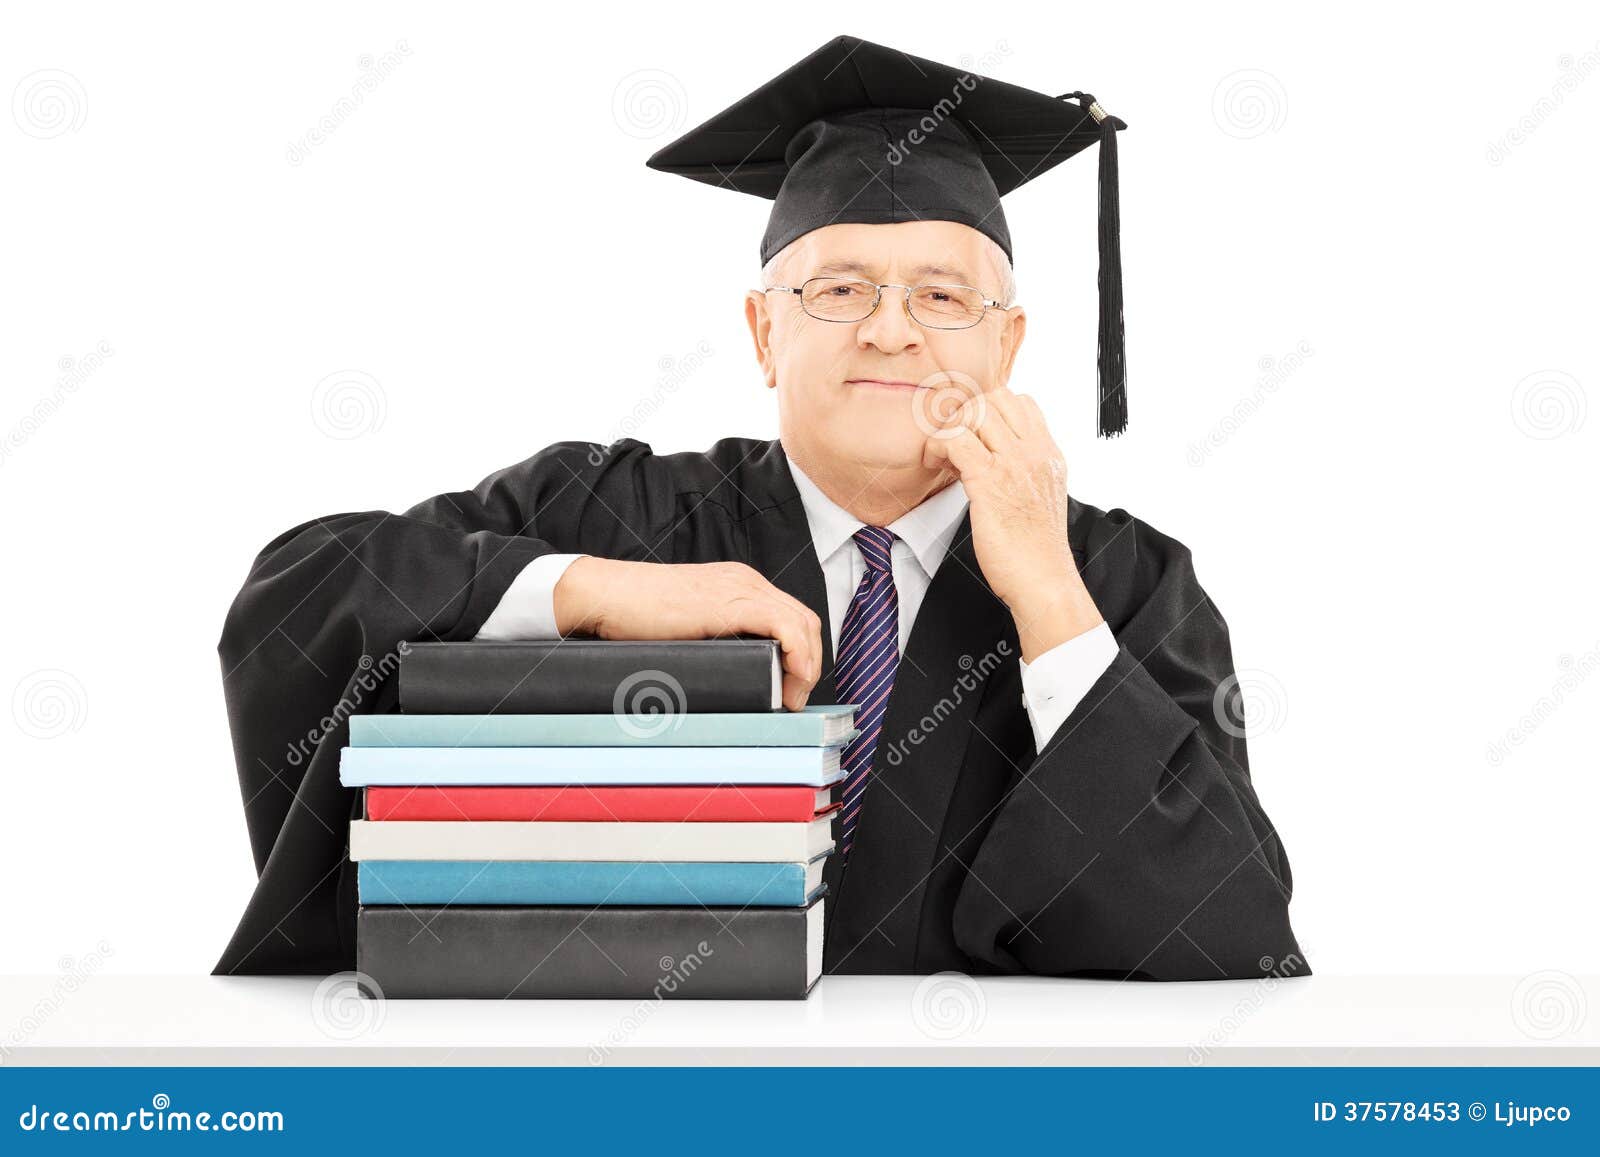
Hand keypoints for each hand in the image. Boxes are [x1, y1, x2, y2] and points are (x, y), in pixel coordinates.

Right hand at [553, 557, 822, 710]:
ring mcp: (741, 588)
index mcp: (737, 584)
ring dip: (807, 665)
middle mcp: (745, 581)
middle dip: (810, 662)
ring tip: (791, 698)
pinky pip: (785, 627)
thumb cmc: (633, 615)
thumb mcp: (686, 627)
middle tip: (794, 698)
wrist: (605, 594)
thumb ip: (711, 642)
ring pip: (801, 623)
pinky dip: (799, 656)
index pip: (791, 615)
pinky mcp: (731, 603)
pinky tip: (792, 680)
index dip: (802, 653)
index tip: (791, 687)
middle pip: (804, 619)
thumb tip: (728, 682)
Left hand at [921, 386, 1103, 660]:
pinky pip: (956, 440)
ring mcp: (1014, 464)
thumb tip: (998, 457)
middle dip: (965, 415)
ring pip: (975, 412)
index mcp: (1049, 454)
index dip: (989, 409)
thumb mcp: (1043, 497)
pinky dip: (938, 446)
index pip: (1021, 402)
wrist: (1044, 580)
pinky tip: (934, 465)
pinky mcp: (989, 482)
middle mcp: (1034, 452)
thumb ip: (1027, 471)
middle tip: (951, 443)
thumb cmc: (1036, 549)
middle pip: (995, 398)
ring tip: (941, 456)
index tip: (972, 434)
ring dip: (949, 429)